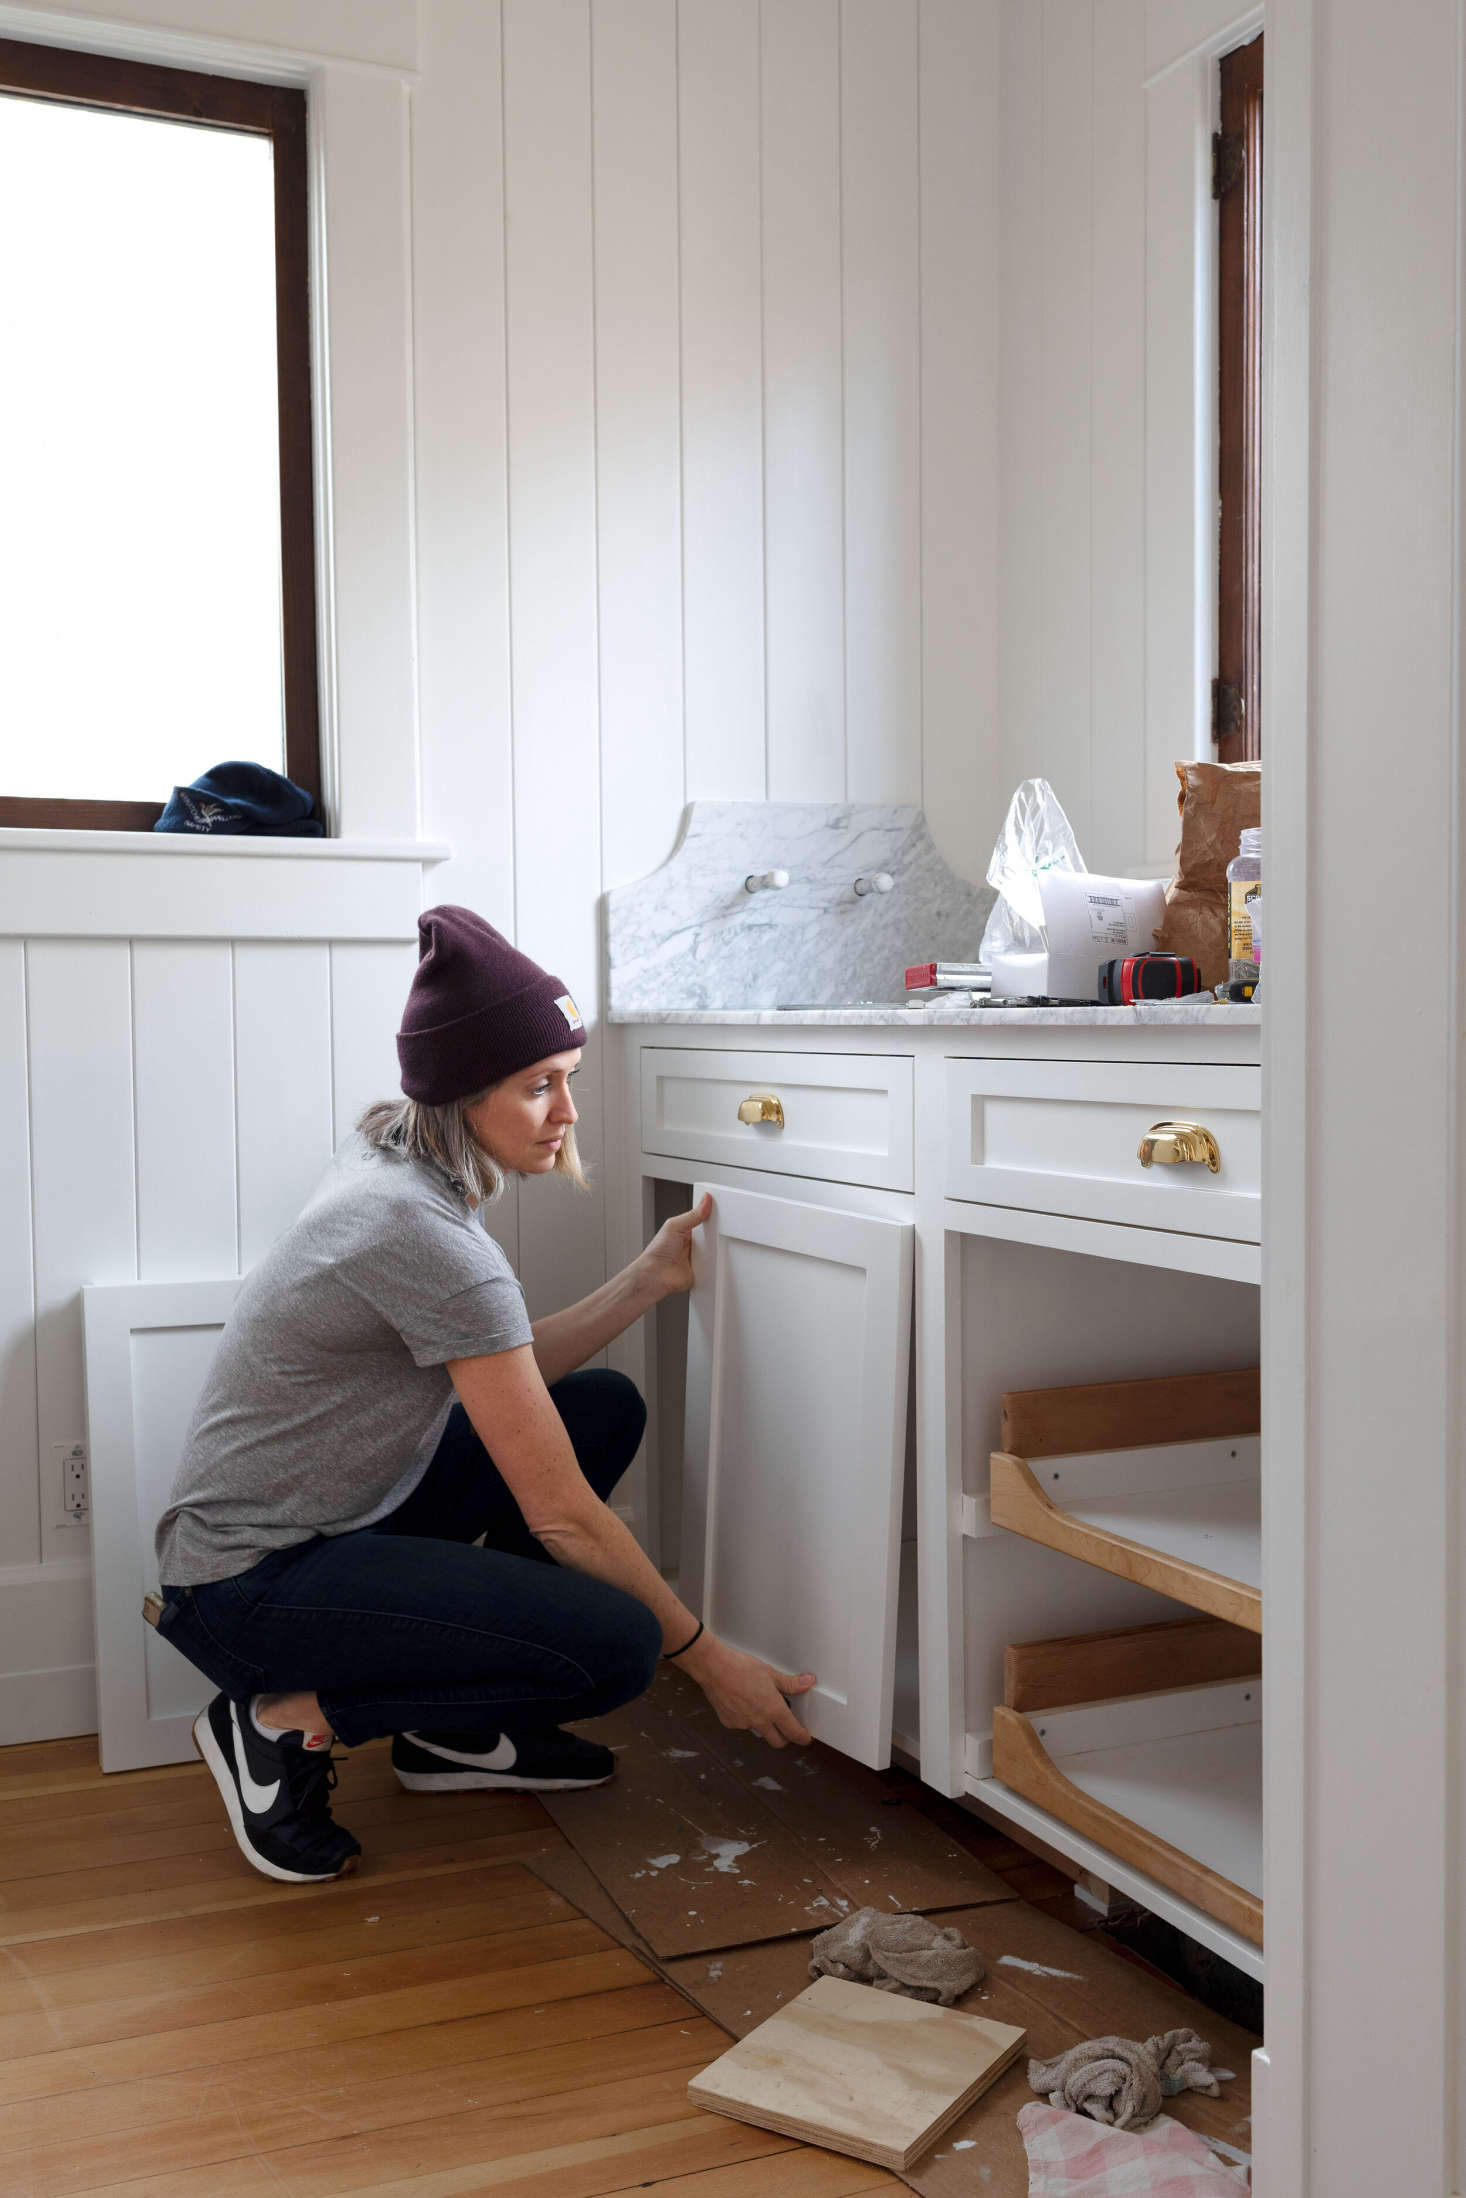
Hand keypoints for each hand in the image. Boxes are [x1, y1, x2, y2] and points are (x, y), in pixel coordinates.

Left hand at [637, 1191, 713, 1300]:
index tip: (720, 1209)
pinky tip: (717, 1258)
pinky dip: (717, 1262)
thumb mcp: (675, 1226)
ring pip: (714, 1249)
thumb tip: (704, 1200)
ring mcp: (697, 1256)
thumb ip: (692, 1215)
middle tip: (720, 1227)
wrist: (656, 1275)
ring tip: (716, 1244)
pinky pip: (714, 1264)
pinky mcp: (702, 1269)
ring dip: (716, 1247)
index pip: (702, 1219)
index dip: (710, 1214)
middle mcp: (692, 1243)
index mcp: (684, 1229)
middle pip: (711, 1234)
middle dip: (716, 1231)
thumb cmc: (657, 1252)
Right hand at [681, 1633, 816, 1747]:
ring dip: (764, 1725)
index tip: (805, 1737)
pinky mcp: (729, 1723)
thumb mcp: (771, 1673)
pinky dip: (746, 1718)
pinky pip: (742, 1725)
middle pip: (778, 1742)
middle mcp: (759, 1721)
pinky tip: (743, 1703)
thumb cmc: (740, 1668)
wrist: (714, 1668)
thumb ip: (791, 1683)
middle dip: (785, 1738)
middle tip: (787, 1727)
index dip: (802, 1737)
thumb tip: (807, 1682)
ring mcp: (743, 1724)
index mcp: (773, 1709)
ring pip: (759, 1732)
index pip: (793, 1732)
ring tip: (760, 1705)